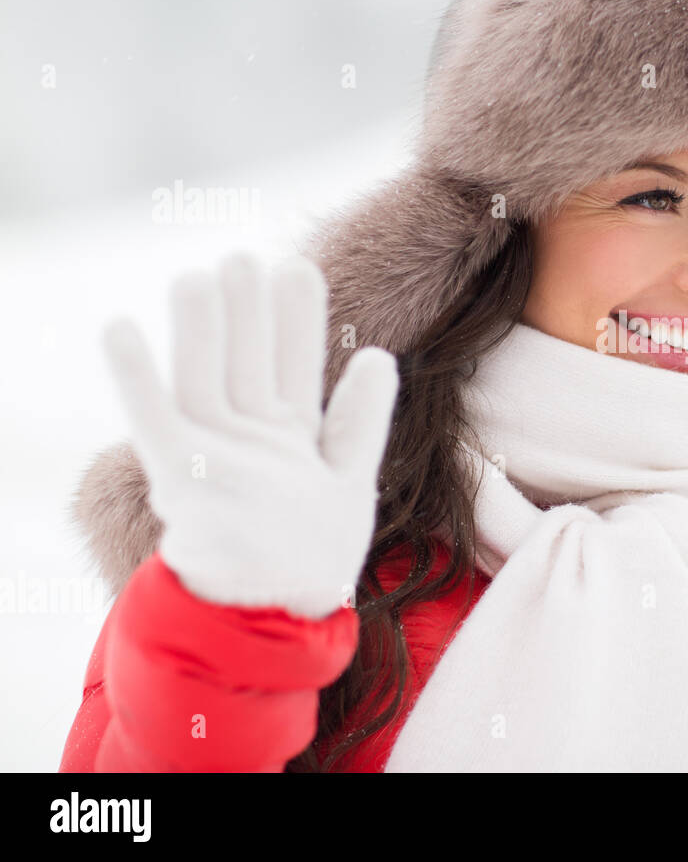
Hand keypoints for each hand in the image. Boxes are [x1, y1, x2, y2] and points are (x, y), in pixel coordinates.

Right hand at [102, 252, 398, 618]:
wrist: (273, 620)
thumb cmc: (313, 559)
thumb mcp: (351, 482)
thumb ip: (361, 421)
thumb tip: (380, 356)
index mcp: (294, 436)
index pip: (295, 364)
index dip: (296, 318)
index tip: (299, 266)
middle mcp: (252, 437)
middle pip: (249, 360)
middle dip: (248, 310)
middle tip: (244, 254)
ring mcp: (214, 453)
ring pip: (206, 378)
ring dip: (200, 327)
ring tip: (198, 273)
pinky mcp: (179, 478)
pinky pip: (155, 420)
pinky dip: (136, 376)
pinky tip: (121, 327)